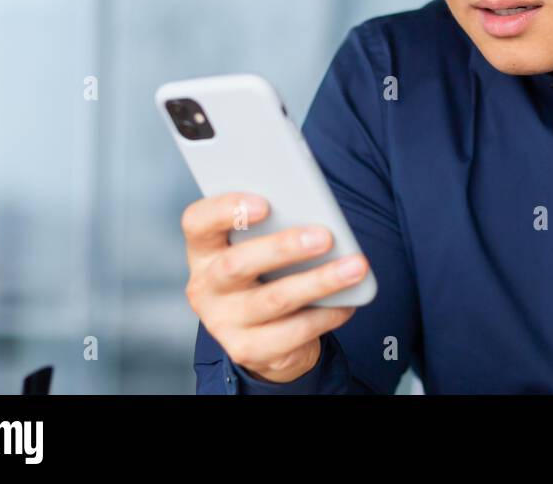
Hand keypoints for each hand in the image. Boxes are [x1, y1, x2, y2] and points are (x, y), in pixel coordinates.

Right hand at [182, 191, 369, 383]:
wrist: (261, 334)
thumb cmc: (266, 272)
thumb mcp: (260, 246)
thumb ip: (277, 225)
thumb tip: (319, 216)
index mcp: (204, 250)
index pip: (197, 223)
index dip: (226, 210)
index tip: (265, 203)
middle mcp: (205, 287)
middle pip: (237, 264)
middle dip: (284, 247)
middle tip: (325, 236)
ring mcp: (223, 322)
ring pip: (275, 300)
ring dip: (320, 281)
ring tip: (355, 266)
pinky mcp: (247, 350)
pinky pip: (293, 331)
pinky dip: (326, 314)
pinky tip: (348, 302)